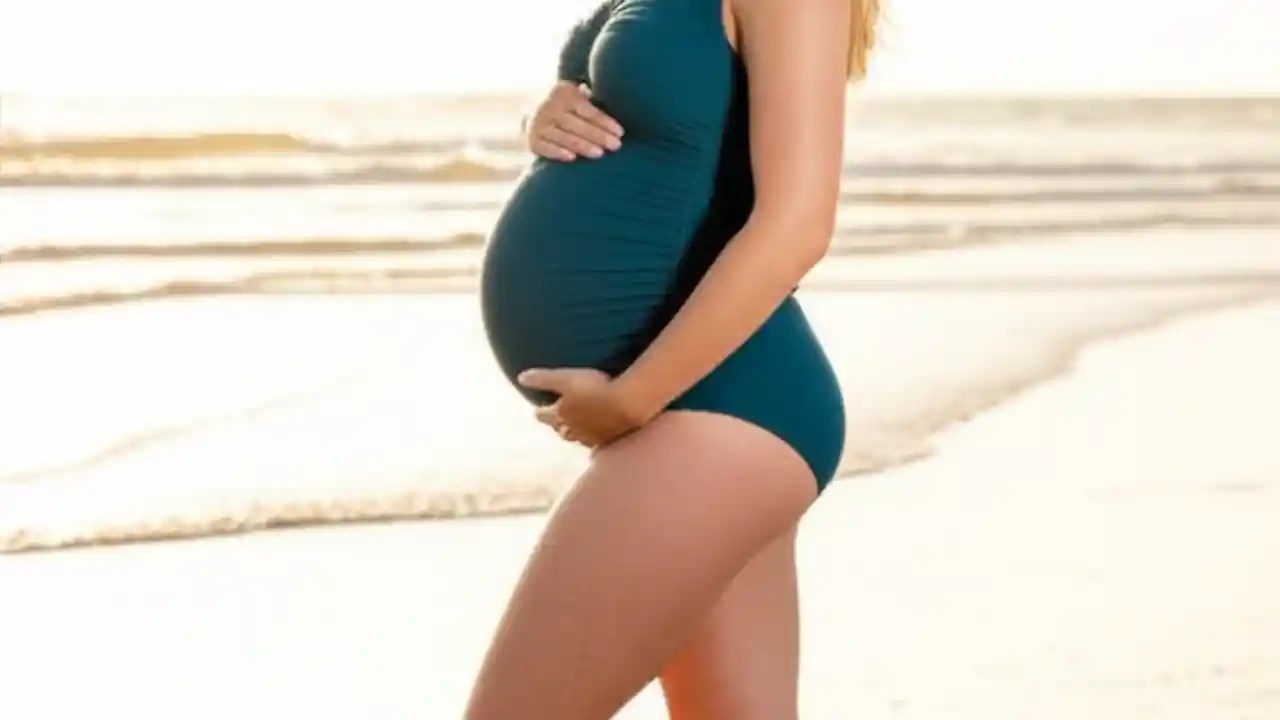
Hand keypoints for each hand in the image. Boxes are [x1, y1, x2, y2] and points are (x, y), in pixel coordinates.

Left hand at [517, 367, 655, 448]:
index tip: (536, 411)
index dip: (540, 412)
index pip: (544, 415)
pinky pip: (597, 447)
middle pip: (561, 429)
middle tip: (556, 422)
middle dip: (557, 425)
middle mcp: (573, 430)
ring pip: (578, 439)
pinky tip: (596, 449)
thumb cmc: (594, 388)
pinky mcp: (608, 441)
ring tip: (576, 431)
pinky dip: (594, 445)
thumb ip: (542, 379)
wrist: (627, 403)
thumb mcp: (565, 378)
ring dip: (575, 435)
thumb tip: (520, 378)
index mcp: (561, 415)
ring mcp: (591, 437)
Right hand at [523, 82, 623, 161]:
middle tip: (616, 146)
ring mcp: (539, 123)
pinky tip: (572, 158)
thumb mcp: (581, 100)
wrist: (537, 119)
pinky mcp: (532, 140)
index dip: (604, 121)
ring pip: (563, 136)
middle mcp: (549, 106)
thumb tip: (630, 106)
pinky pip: (545, 147)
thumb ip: (598, 102)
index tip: (620, 133)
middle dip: (598, 135)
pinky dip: (558, 152)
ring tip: (599, 154)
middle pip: (576, 123)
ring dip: (582, 145)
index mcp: (564, 93)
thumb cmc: (572, 112)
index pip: (587, 109)